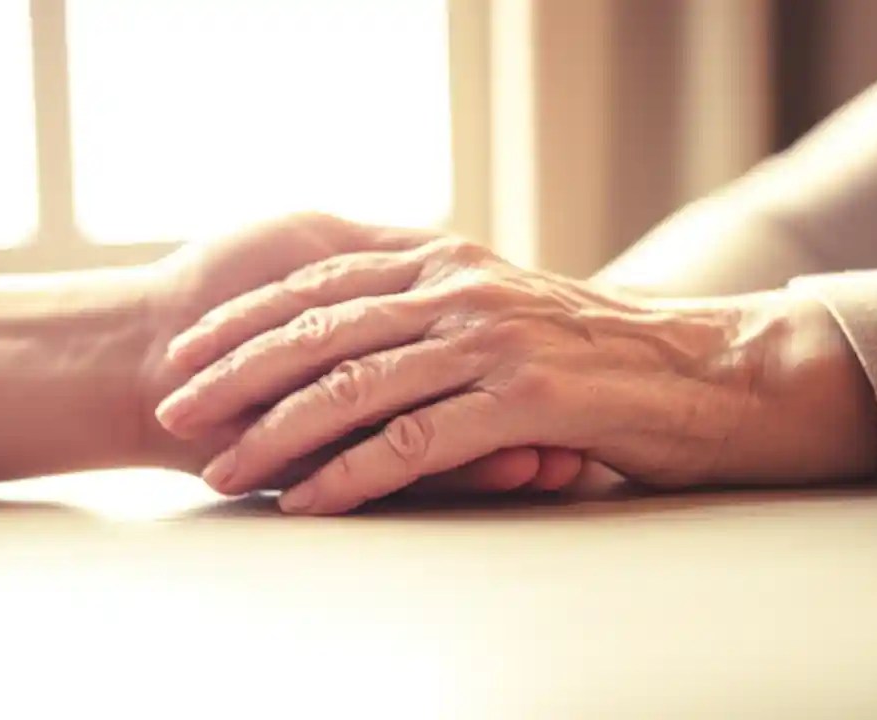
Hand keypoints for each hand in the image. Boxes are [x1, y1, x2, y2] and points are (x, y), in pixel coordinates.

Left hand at [155, 237, 876, 513]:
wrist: (702, 374)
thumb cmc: (588, 354)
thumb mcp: (497, 308)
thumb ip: (424, 307)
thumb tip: (341, 331)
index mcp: (443, 258)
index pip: (318, 282)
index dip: (244, 318)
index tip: (186, 353)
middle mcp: (457, 287)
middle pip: (319, 327)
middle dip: (235, 371)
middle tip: (173, 405)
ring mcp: (490, 339)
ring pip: (355, 383)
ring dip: (278, 431)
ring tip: (222, 468)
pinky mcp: (523, 397)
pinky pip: (416, 442)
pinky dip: (352, 474)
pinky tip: (309, 501)